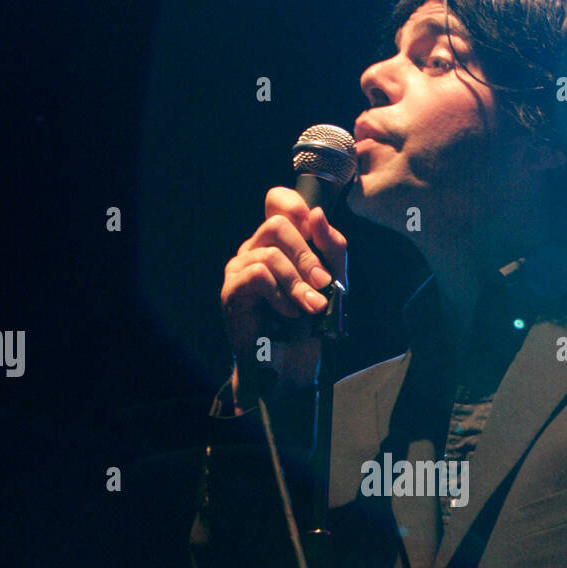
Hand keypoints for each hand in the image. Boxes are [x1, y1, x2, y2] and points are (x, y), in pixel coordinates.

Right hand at [221, 187, 347, 406]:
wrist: (293, 366)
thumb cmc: (311, 325)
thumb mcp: (334, 282)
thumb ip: (332, 247)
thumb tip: (316, 213)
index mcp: (279, 243)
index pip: (277, 201)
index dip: (294, 205)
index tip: (311, 226)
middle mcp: (256, 249)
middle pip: (277, 224)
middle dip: (307, 256)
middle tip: (324, 285)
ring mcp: (240, 268)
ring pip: (270, 253)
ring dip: (298, 283)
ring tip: (311, 307)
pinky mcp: (232, 290)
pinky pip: (258, 274)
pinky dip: (280, 294)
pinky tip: (287, 312)